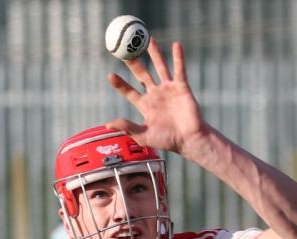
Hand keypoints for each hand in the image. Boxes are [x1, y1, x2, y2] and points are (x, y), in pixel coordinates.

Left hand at [105, 38, 209, 156]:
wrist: (188, 139)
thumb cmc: (167, 140)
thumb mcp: (143, 135)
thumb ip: (128, 127)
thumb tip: (108, 124)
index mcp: (145, 105)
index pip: (129, 92)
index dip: (120, 84)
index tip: (110, 75)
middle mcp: (155, 94)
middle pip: (142, 75)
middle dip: (134, 64)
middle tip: (126, 51)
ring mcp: (168, 89)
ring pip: (159, 67)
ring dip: (154, 54)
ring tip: (148, 39)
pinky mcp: (181, 87)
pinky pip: (179, 69)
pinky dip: (178, 57)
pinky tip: (176, 45)